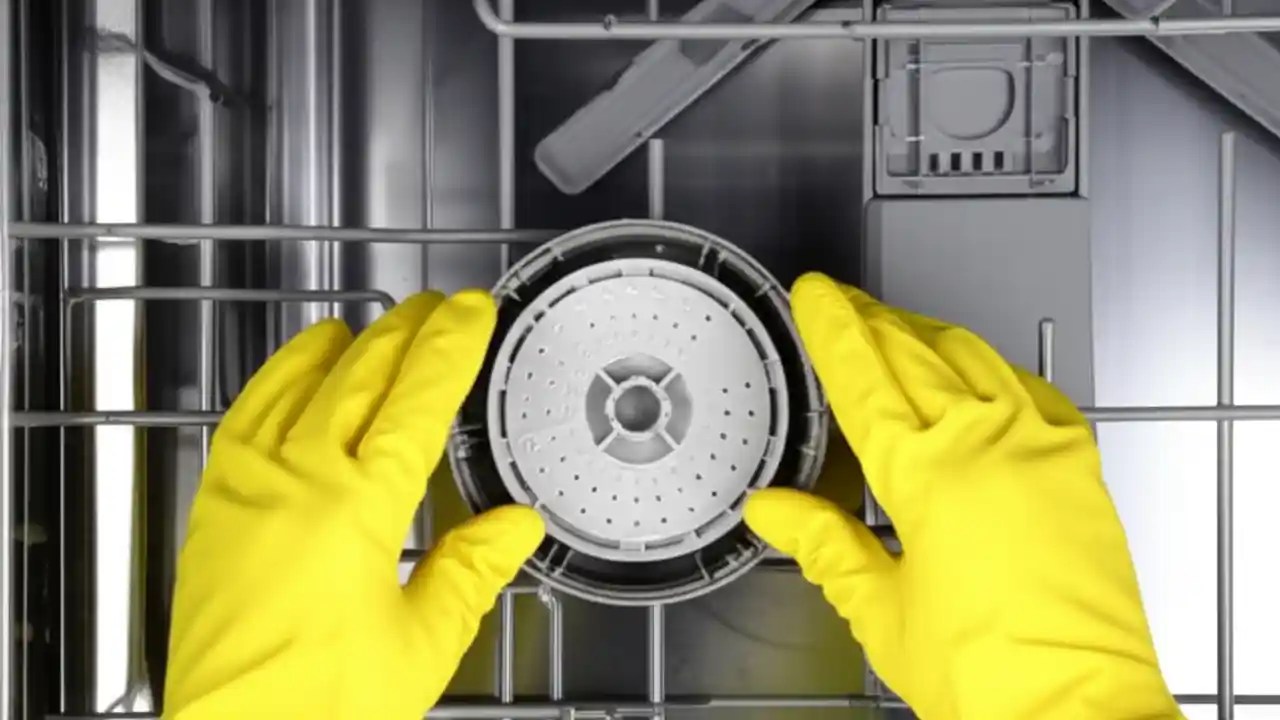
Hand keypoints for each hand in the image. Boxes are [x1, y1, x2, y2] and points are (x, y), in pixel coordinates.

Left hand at [164, 291, 544, 718]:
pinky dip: (276, 379)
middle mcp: (299, 478)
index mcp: (360, 505)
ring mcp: (249, 486)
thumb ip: (472, 569)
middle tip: (438, 309)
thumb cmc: (322, 707)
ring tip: (371, 326)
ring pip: (301, 384)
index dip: (452, 345)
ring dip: (346, 346)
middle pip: (362, 374)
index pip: (418, 397)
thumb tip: (516, 525)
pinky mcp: (215, 508)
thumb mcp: (424, 642)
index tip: (472, 311)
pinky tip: (293, 373)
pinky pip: (246, 415)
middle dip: (407, 331)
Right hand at [745, 273, 1180, 719]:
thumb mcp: (880, 610)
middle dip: (873, 319)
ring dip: (928, 334)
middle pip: (915, 354)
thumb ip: (824, 545)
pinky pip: (1033, 388)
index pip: (863, 378)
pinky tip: (981, 370)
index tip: (816, 296)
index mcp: (925, 474)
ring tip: (898, 326)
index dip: (833, 329)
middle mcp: (985, 442)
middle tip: (845, 302)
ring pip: (975, 358)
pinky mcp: (1079, 464)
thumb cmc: (986, 673)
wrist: (1076, 709)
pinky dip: (995, 367)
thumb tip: (773, 512)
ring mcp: (1040, 446)